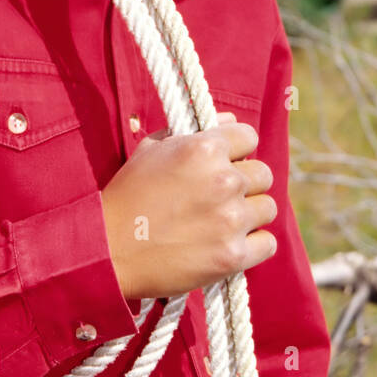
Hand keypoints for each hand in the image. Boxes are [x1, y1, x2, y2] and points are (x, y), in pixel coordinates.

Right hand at [100, 111, 276, 300]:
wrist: (108, 251)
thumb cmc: (127, 197)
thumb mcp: (151, 150)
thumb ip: (194, 132)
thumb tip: (231, 121)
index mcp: (204, 148)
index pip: (249, 137)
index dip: (237, 151)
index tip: (226, 164)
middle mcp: (223, 180)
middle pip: (263, 174)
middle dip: (245, 183)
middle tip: (221, 198)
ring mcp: (231, 219)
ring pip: (268, 208)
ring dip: (250, 214)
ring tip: (223, 222)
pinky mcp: (233, 255)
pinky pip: (268, 243)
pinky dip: (253, 245)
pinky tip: (231, 244)